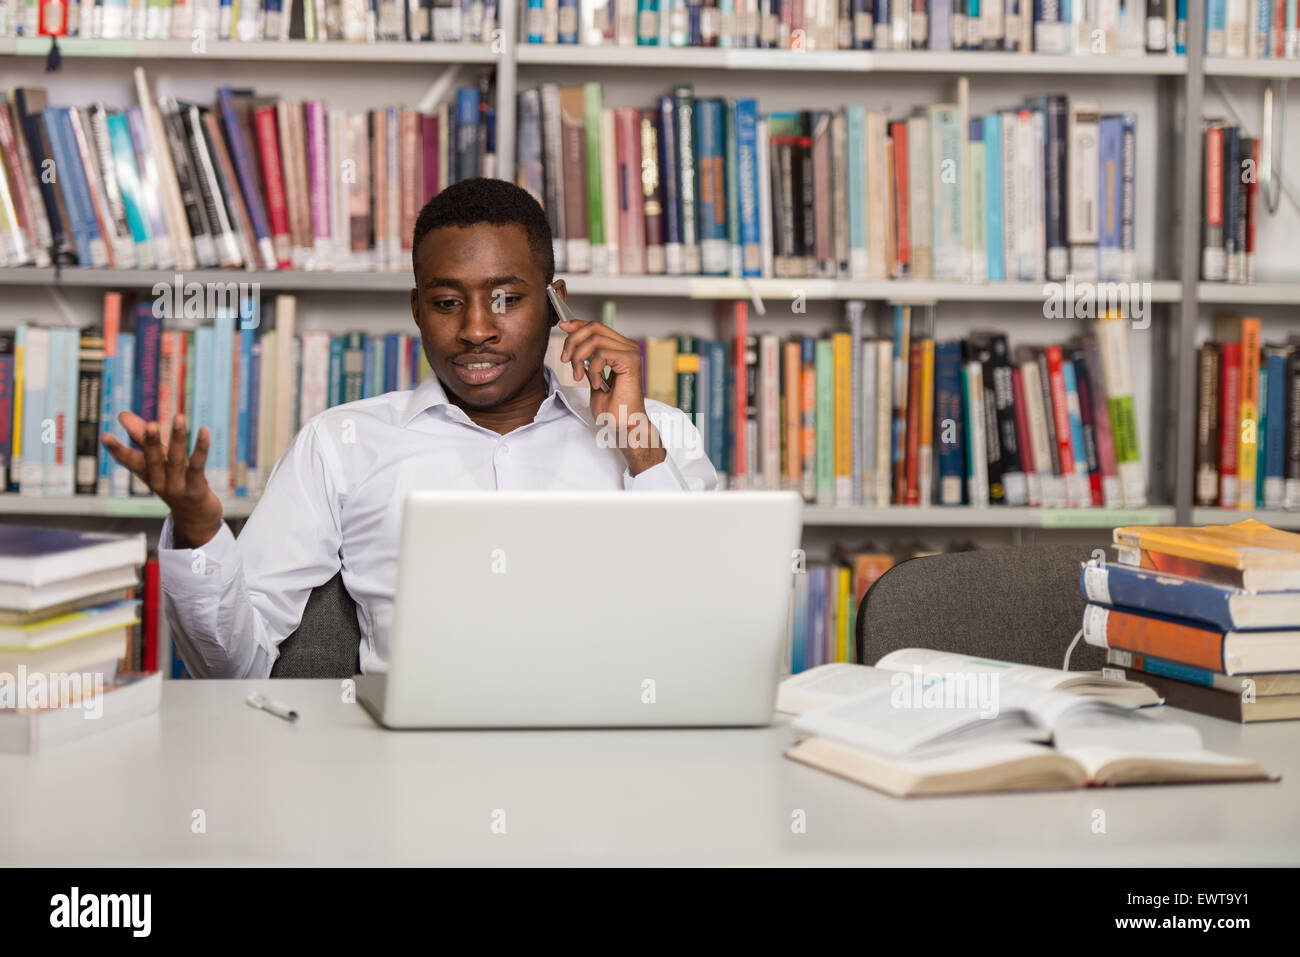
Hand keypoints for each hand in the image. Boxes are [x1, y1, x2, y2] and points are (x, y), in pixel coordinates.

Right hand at [101, 412, 223, 547]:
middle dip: (150, 443)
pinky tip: (203, 431)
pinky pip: (198, 466)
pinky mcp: (196, 490)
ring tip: (179, 417)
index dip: (118, 450)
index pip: (129, 461)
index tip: (104, 436)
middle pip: (153, 461)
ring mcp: (178, 488)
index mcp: (147, 475)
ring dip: (177, 439)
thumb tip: (122, 414)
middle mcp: (160, 482)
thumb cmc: (174, 484)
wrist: (195, 520)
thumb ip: (142, 438)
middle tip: (151, 424)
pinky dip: (201, 449)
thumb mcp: (158, 462)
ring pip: (177, 461)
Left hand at [557, 318, 666, 475]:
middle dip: (573, 341)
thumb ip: (587, 361)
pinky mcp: (630, 361)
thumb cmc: (613, 409)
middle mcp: (628, 347)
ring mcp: (631, 352)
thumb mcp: (593, 379)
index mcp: (620, 349)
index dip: (578, 324)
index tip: (562, 326)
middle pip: (594, 327)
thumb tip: (576, 349)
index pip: (597, 327)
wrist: (625, 425)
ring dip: (579, 358)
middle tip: (565, 360)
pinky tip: (596, 383)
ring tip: (580, 376)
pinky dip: (593, 369)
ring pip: (594, 339)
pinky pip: (601, 354)